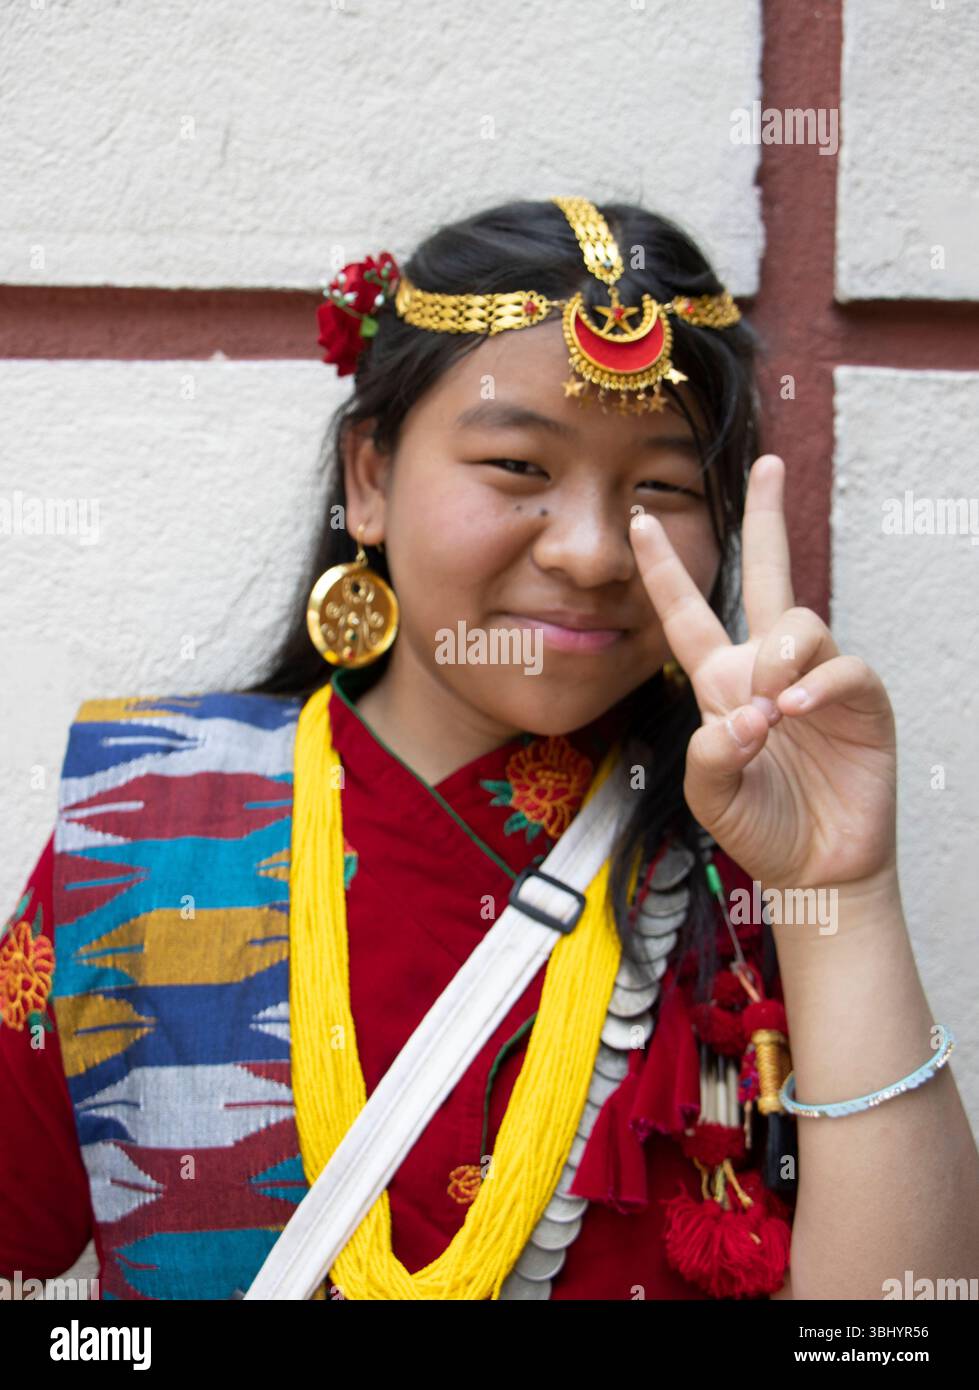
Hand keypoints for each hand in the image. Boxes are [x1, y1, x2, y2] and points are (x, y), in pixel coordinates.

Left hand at [629, 455, 897, 894]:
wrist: (814, 867)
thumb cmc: (758, 824)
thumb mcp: (709, 794)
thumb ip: (708, 754)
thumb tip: (744, 715)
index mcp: (720, 680)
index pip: (687, 613)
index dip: (664, 568)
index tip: (640, 517)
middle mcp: (767, 667)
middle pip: (768, 574)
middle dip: (766, 517)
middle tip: (768, 463)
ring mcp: (816, 679)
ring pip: (800, 622)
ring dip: (779, 659)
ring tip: (770, 711)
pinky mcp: (860, 701)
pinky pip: (843, 668)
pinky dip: (817, 685)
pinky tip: (795, 714)